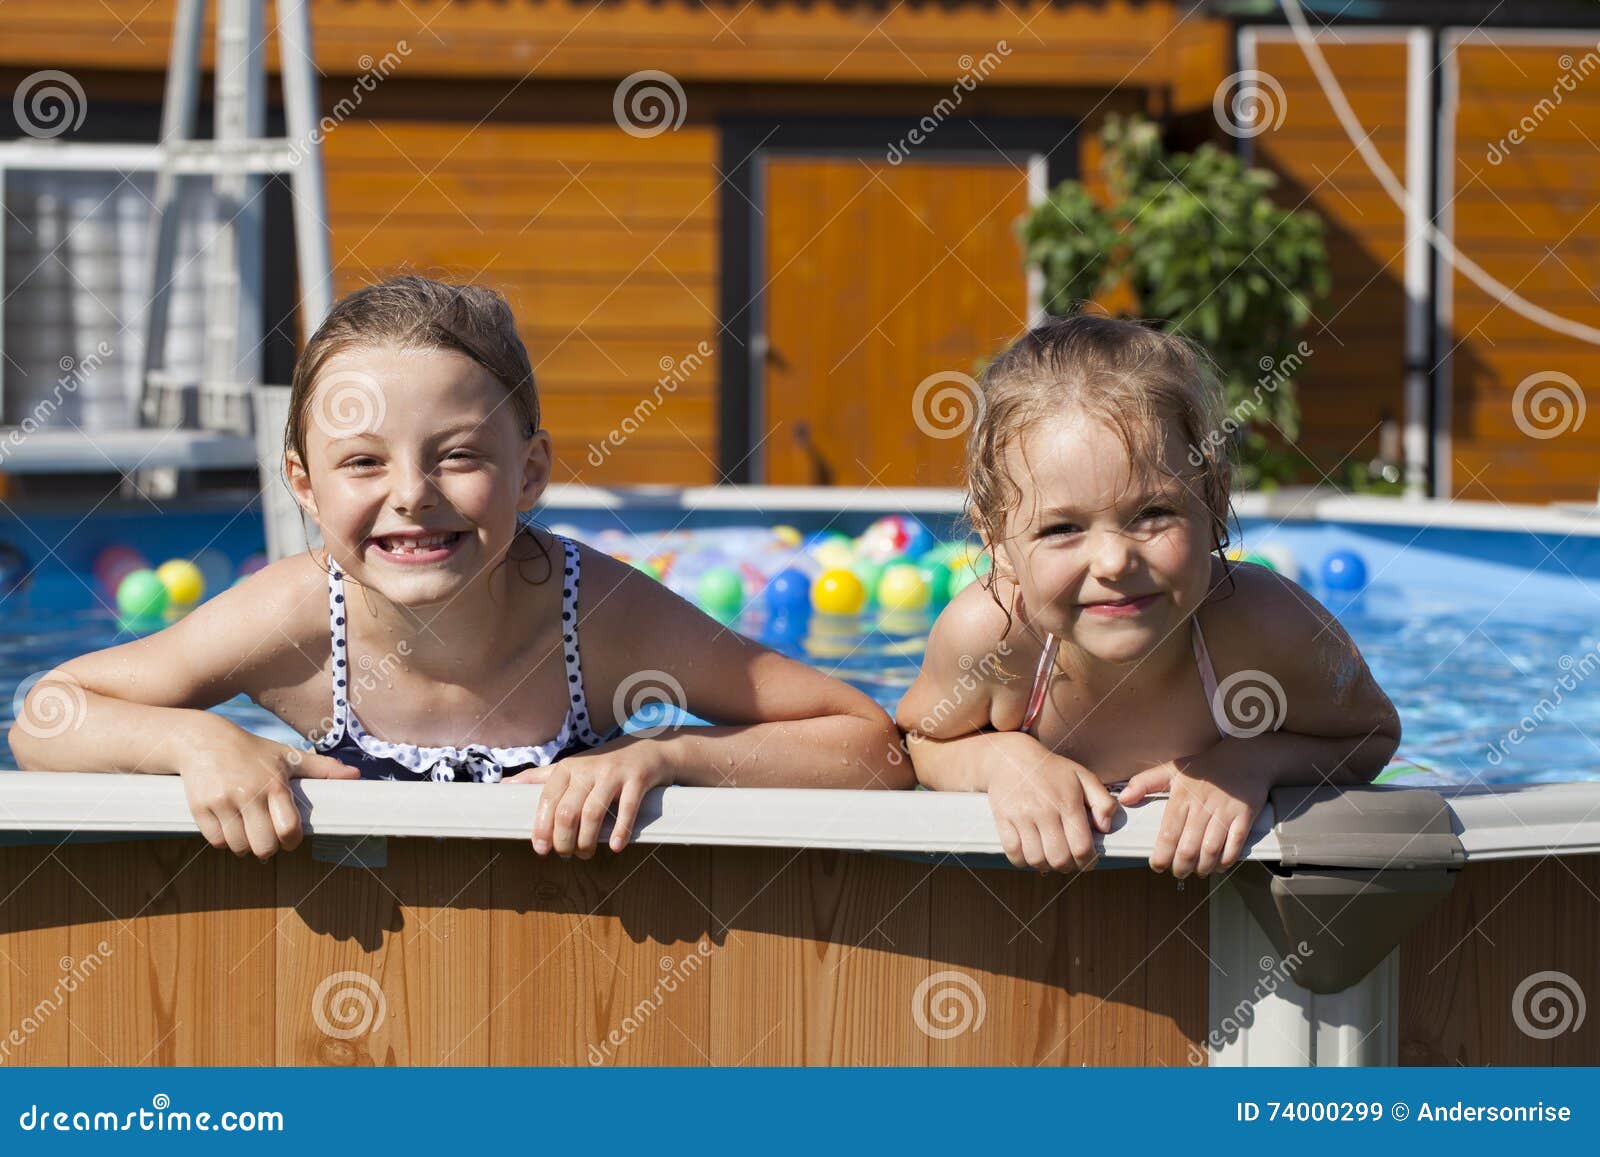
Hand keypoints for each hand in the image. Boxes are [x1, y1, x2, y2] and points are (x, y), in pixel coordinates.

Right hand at [179, 719, 359, 859]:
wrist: (203, 740)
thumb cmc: (253, 750)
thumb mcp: (288, 756)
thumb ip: (322, 768)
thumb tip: (355, 775)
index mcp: (275, 784)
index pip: (288, 829)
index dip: (291, 841)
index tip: (289, 838)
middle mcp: (249, 794)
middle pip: (264, 846)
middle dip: (268, 848)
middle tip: (267, 838)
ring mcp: (222, 802)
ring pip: (239, 847)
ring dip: (245, 846)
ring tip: (248, 830)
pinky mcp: (200, 808)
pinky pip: (216, 842)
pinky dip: (224, 841)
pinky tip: (229, 825)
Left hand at [508, 737, 676, 857]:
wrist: (648, 749)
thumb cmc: (603, 765)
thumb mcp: (572, 766)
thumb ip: (539, 777)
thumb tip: (504, 785)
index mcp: (568, 768)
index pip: (548, 800)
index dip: (542, 828)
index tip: (541, 849)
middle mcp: (588, 769)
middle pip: (567, 811)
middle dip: (564, 840)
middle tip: (566, 855)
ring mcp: (613, 774)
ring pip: (593, 812)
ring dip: (587, 840)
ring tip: (586, 854)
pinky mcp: (637, 780)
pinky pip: (627, 808)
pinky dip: (620, 830)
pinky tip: (616, 847)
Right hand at [986, 748, 1118, 871]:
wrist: (1011, 758)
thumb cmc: (1051, 770)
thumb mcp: (1083, 777)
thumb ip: (1103, 801)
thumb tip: (1105, 828)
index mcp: (1067, 802)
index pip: (1081, 847)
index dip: (1088, 862)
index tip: (1088, 861)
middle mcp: (1044, 811)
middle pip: (1059, 858)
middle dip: (1067, 866)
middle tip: (1068, 860)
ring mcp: (1021, 816)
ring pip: (1036, 859)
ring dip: (1045, 865)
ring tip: (1049, 856)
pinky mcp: (1003, 819)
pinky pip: (1013, 853)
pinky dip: (1023, 860)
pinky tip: (1030, 852)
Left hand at [1132, 755, 1268, 877]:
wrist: (1245, 757)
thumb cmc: (1205, 768)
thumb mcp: (1171, 769)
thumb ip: (1144, 783)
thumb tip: (1123, 798)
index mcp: (1182, 798)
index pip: (1168, 834)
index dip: (1161, 856)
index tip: (1157, 866)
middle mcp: (1202, 807)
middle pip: (1188, 848)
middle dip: (1180, 868)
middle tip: (1177, 873)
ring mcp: (1225, 813)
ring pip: (1211, 851)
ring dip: (1202, 868)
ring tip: (1196, 872)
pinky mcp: (1244, 817)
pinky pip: (1234, 846)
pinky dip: (1226, 861)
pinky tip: (1218, 865)